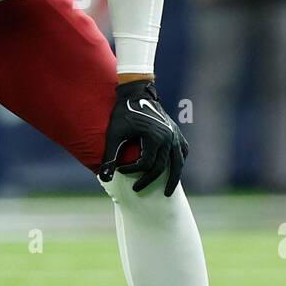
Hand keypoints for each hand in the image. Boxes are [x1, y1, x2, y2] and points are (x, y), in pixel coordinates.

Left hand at [99, 79, 187, 196]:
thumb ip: (110, 156)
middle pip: (162, 167)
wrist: (135, 93)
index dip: (132, 170)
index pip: (147, 164)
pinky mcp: (176, 132)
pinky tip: (175, 170)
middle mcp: (169, 137)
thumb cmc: (123, 113)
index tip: (120, 169)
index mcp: (155, 137)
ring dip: (173, 179)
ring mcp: (175, 134)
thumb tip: (103, 178)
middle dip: (149, 180)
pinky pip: (183, 151)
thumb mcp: (114, 134)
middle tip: (137, 189)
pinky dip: (179, 161)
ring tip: (167, 193)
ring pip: (178, 163)